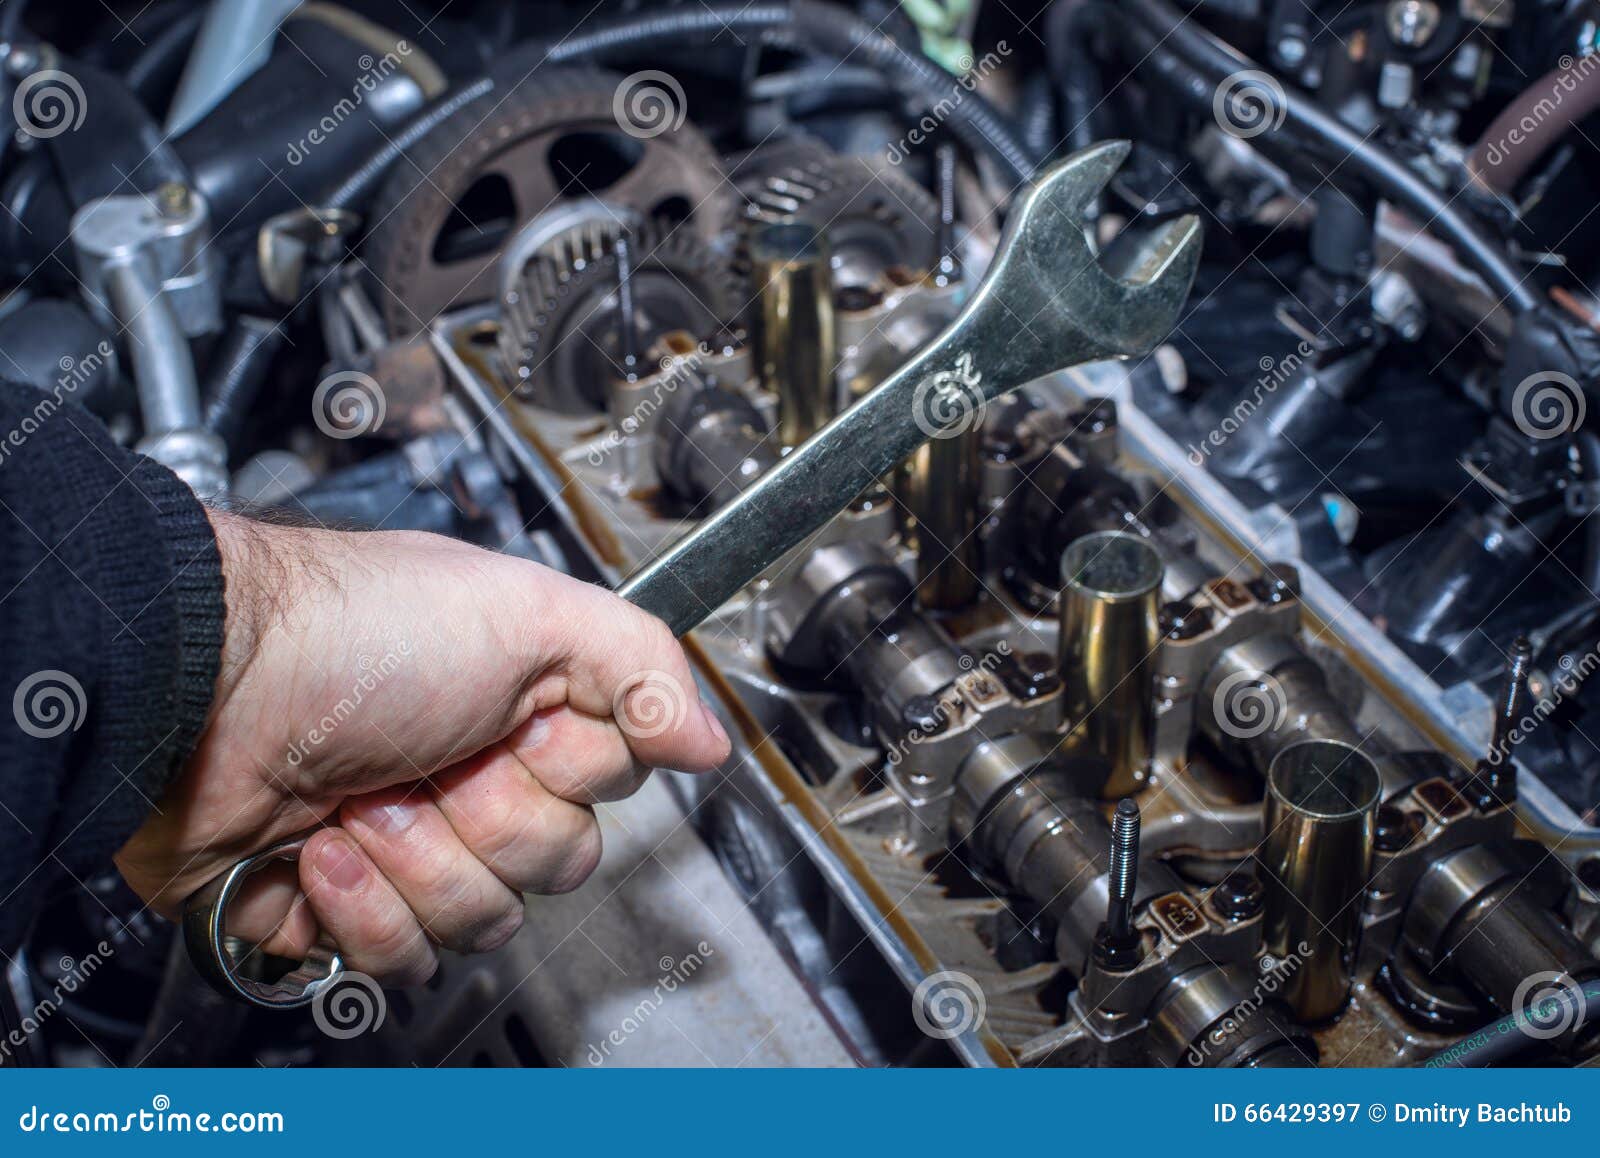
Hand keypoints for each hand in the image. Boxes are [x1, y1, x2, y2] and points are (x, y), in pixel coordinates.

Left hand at [115, 513, 730, 983]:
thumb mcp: (524, 608)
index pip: (609, 787)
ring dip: (413, 859)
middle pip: (554, 863)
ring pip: (482, 921)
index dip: (567, 769)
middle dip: (485, 815)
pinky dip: (356, 908)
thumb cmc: (346, 632)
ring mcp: (407, 846)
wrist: (196, 690)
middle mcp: (473, 776)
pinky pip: (400, 960)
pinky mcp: (341, 910)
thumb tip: (708, 739)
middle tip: (427, 759)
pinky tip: (316, 849)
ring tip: (356, 797)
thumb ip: (641, 663)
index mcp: (524, 707)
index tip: (519, 725)